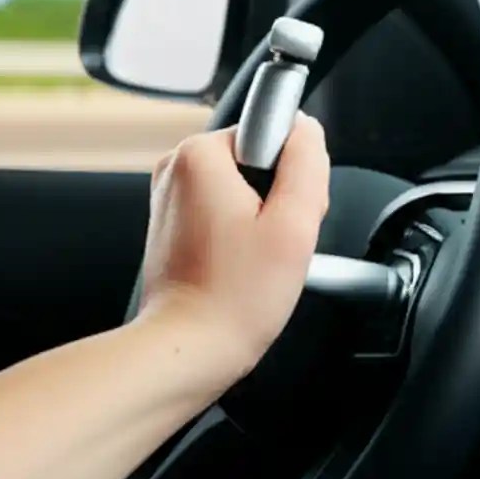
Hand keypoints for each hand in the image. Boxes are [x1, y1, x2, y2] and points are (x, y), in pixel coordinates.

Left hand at [139, 113, 329, 375]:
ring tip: (255, 260)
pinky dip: (240, 235)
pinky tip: (240, 266)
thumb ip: (308, 163)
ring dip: (262, 220)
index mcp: (200, 154)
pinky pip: (224, 211)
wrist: (190, 348)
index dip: (294, 175)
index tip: (282, 216)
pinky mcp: (173, 223)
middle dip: (278, 198)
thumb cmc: (235, 298)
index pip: (274, 134)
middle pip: (259, 160)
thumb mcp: (295, 224)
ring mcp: (171, 196)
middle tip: (274, 245)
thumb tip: (306, 130)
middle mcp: (177, 167)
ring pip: (244, 187)